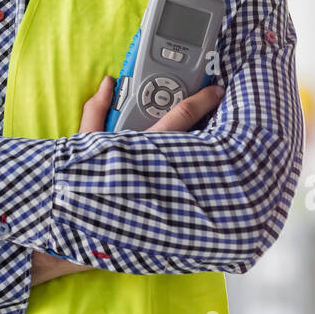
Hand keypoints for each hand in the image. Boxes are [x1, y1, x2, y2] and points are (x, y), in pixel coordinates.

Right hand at [29, 75, 226, 283]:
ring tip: (225, 137)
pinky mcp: (176, 209)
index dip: (202, 101)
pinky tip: (211, 167)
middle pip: (202, 142)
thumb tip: (108, 83)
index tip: (217, 90)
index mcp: (145, 149)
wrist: (85, 230)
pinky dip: (205, 174)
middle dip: (217, 126)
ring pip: (204, 165)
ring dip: (215, 151)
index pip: (181, 117)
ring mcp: (174, 191)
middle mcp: (164, 169)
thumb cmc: (86, 185)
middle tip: (228, 113)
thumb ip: (96, 111)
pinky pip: (197, 187)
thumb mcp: (86, 144)